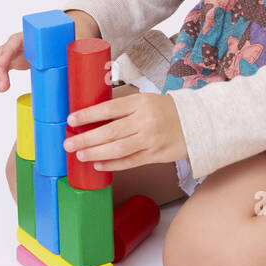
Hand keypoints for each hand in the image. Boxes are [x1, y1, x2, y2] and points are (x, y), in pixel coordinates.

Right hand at [0, 11, 99, 92]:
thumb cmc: (75, 38)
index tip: (3, 65)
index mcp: (35, 36)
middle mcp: (22, 41)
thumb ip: (83, 53)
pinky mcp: (15, 58)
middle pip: (1, 51)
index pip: (16, 41)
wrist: (72, 32)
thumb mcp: (79, 44)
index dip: (7, 53)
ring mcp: (16, 49)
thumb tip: (99, 69)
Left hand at [66, 93, 186, 170]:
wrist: (197, 123)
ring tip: (80, 155)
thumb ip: (124, 109)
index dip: (88, 115)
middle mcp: (145, 121)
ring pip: (118, 149)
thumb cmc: (167, 110)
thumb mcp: (146, 101)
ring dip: (96, 153)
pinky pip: (130, 162)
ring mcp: (151, 140)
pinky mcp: (156, 155)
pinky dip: (113, 164)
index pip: (109, 108)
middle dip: (86, 138)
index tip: (71, 120)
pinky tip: (99, 164)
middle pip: (110, 131)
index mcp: (141, 103)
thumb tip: (93, 118)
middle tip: (68, 144)